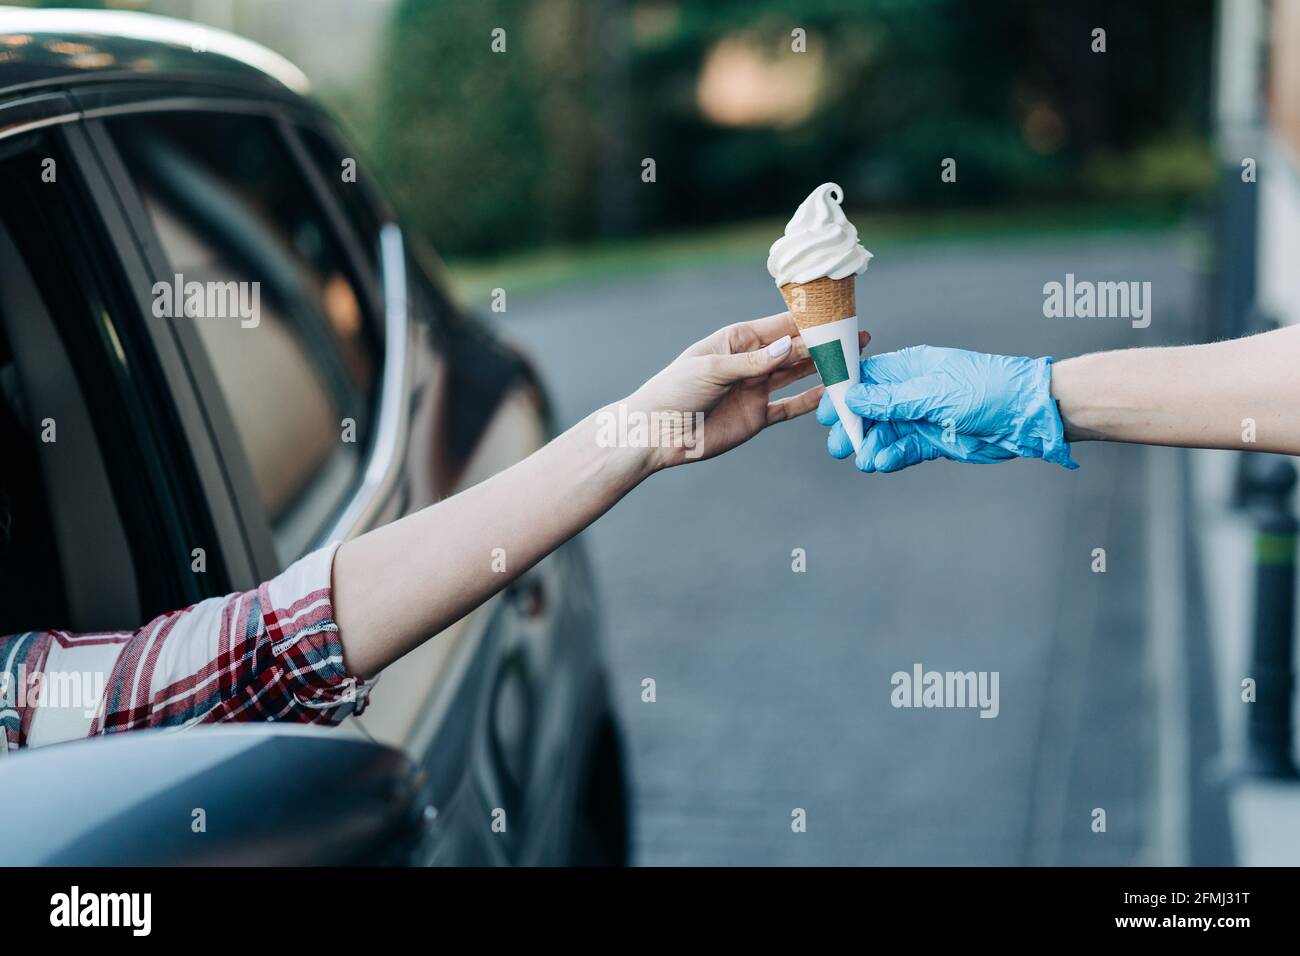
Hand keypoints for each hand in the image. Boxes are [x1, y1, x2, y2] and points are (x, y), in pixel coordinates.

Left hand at [628, 312, 869, 469]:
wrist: (655, 434)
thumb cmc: (673, 391)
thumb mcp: (712, 370)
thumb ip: (754, 361)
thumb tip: (790, 345)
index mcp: (736, 340)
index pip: (780, 326)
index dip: (810, 321)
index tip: (839, 316)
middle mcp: (750, 362)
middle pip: (794, 349)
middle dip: (825, 343)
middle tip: (859, 337)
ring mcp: (755, 389)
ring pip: (797, 375)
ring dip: (823, 368)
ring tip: (854, 360)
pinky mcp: (757, 416)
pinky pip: (790, 406)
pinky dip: (811, 401)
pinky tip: (832, 392)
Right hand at [817, 345, 1076, 472]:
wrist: (1027, 417)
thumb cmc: (988, 389)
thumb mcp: (935, 393)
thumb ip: (892, 399)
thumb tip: (854, 398)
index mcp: (911, 369)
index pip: (867, 379)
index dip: (844, 394)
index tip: (826, 412)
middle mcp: (913, 393)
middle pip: (871, 410)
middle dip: (853, 427)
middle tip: (839, 444)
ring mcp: (922, 418)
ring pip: (884, 433)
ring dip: (871, 446)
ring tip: (865, 459)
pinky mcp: (933, 441)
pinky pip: (903, 449)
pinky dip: (891, 457)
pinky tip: (882, 463)